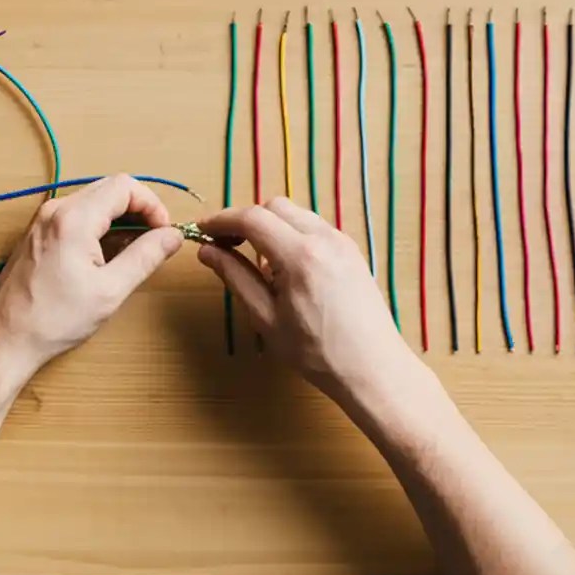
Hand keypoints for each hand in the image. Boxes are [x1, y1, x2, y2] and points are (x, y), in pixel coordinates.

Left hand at [0, 174, 183, 383]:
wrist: (6, 338)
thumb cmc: (54, 319)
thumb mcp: (110, 290)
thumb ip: (145, 256)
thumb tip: (172, 236)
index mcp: (74, 219)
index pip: (125, 186)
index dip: (152, 205)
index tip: (164, 232)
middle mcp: (55, 210)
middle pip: (109, 188)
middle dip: (138, 210)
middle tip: (154, 240)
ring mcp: (42, 220)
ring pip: (93, 201)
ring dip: (119, 218)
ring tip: (132, 252)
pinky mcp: (37, 233)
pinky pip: (76, 215)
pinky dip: (98, 226)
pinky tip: (106, 256)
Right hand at [196, 197, 414, 398]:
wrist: (372, 367)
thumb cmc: (317, 352)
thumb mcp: (266, 318)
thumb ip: (235, 277)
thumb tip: (207, 251)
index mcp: (300, 256)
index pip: (252, 218)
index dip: (222, 220)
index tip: (202, 230)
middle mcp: (324, 238)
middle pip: (274, 207)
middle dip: (245, 219)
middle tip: (225, 244)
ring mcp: (342, 242)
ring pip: (296, 214)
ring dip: (269, 225)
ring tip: (254, 259)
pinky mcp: (351, 251)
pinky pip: (314, 228)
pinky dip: (291, 234)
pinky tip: (284, 266)